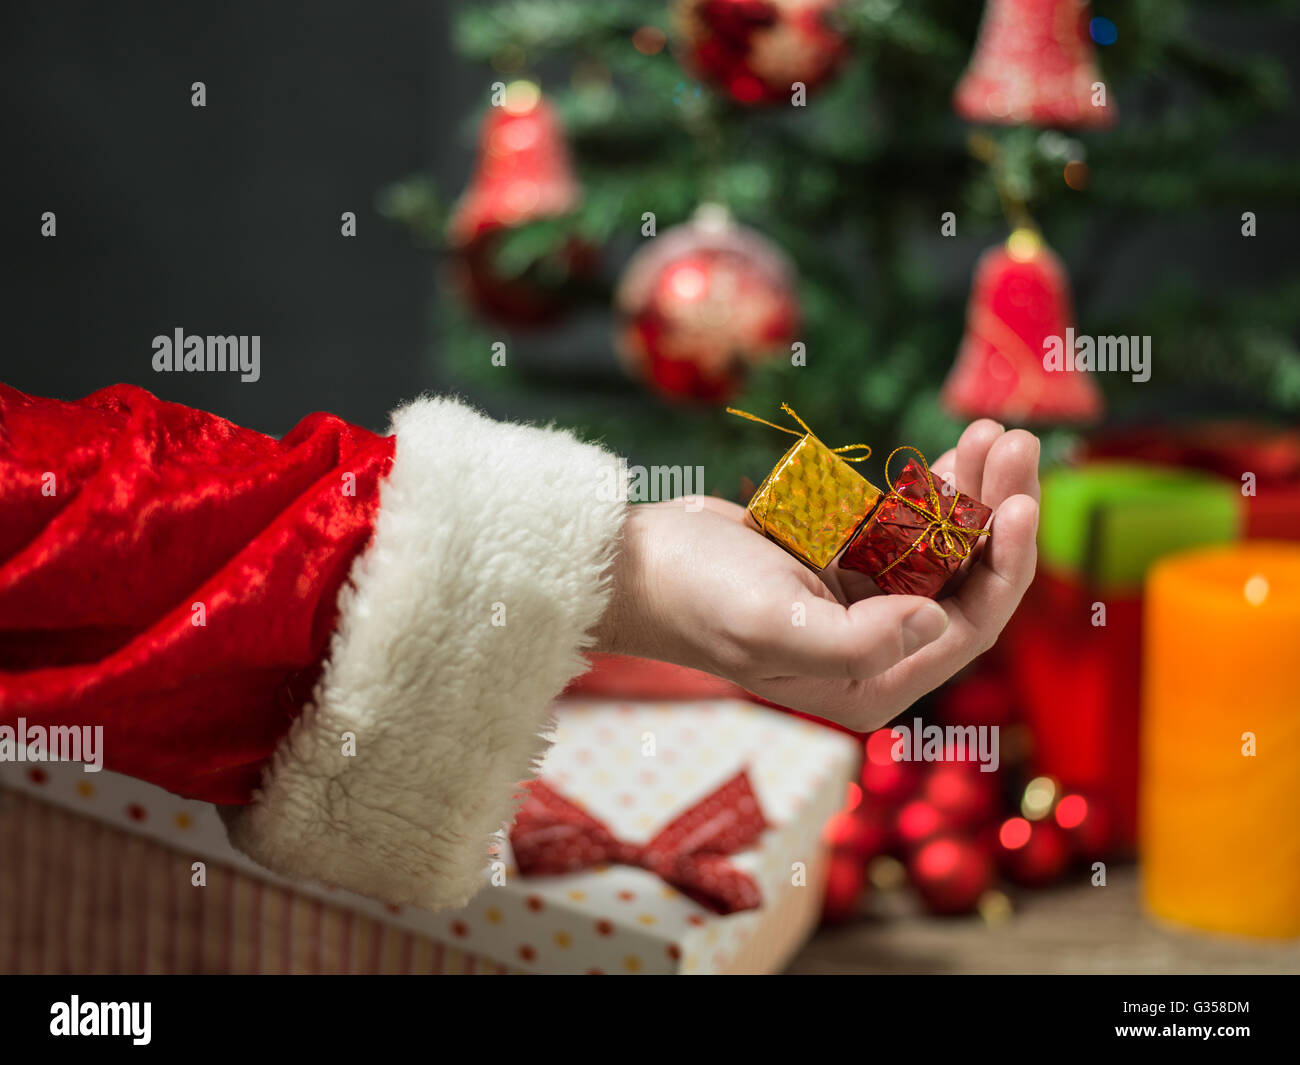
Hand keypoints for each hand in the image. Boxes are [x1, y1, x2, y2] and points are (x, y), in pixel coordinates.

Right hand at [593, 420, 1039, 732]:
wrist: (640, 564)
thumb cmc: (698, 599)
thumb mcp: (773, 627)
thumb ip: (856, 644)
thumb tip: (933, 616)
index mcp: (871, 683)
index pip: (968, 626)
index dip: (1004, 565)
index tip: (1020, 502)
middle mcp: (877, 648)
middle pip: (965, 578)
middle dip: (997, 512)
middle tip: (1016, 445)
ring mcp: (862, 602)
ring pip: (943, 545)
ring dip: (971, 491)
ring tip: (993, 435)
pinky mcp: (845, 561)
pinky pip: (907, 524)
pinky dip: (931, 488)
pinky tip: (953, 452)